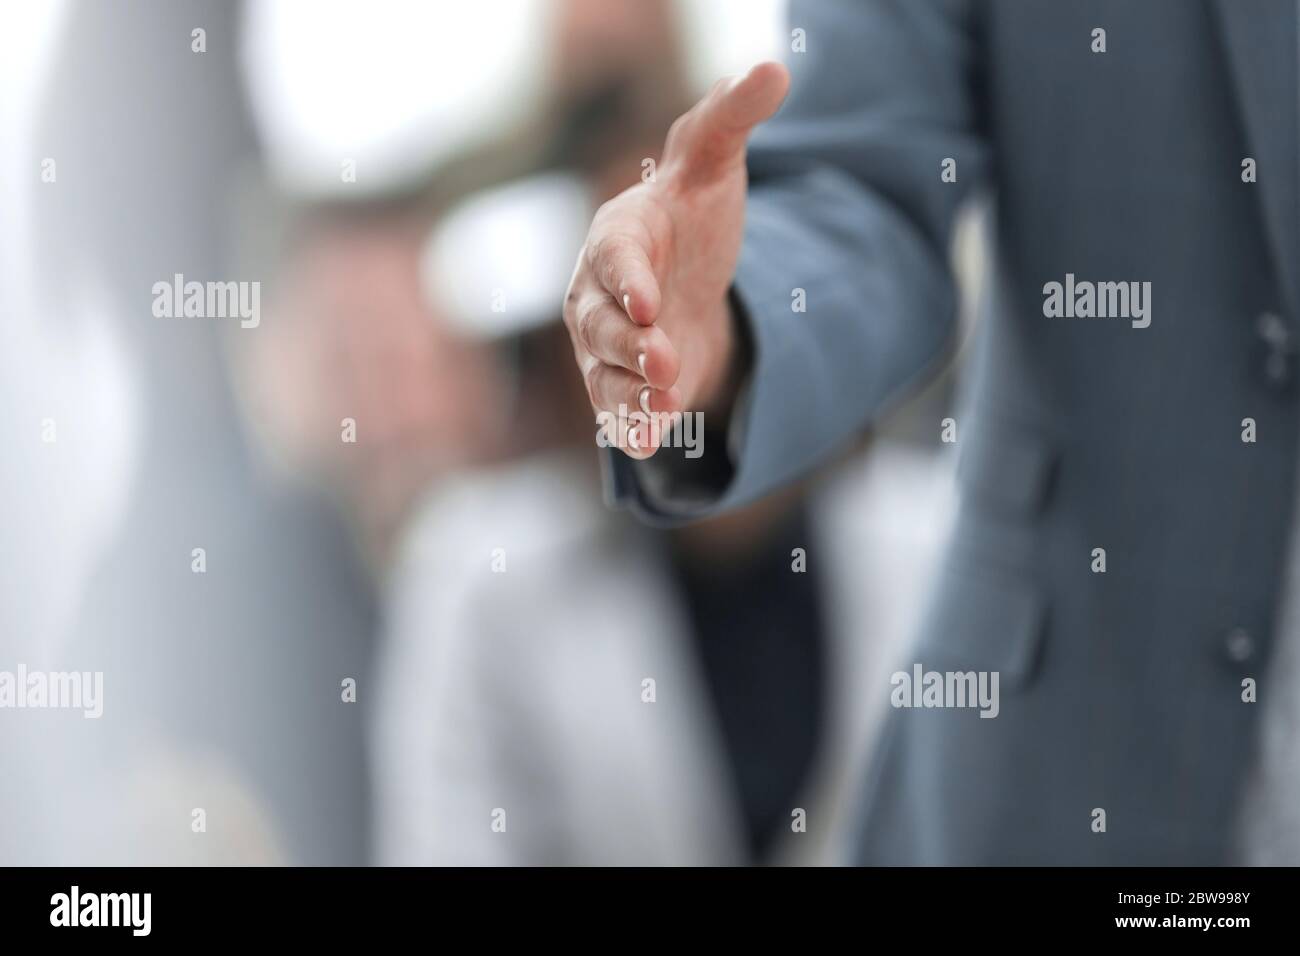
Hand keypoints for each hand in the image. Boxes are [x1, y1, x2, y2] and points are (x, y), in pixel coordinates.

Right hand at [562, 61, 789, 457]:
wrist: (688, 278)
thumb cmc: (692, 215)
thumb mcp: (714, 162)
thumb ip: (732, 117)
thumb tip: (775, 68)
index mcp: (617, 237)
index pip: (612, 257)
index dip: (625, 280)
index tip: (648, 302)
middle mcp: (598, 295)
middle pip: (599, 325)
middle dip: (629, 346)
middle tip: (666, 363)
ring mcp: (606, 347)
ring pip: (604, 376)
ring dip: (629, 397)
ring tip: (662, 413)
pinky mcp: (625, 387)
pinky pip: (617, 412)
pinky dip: (629, 429)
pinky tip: (648, 446)